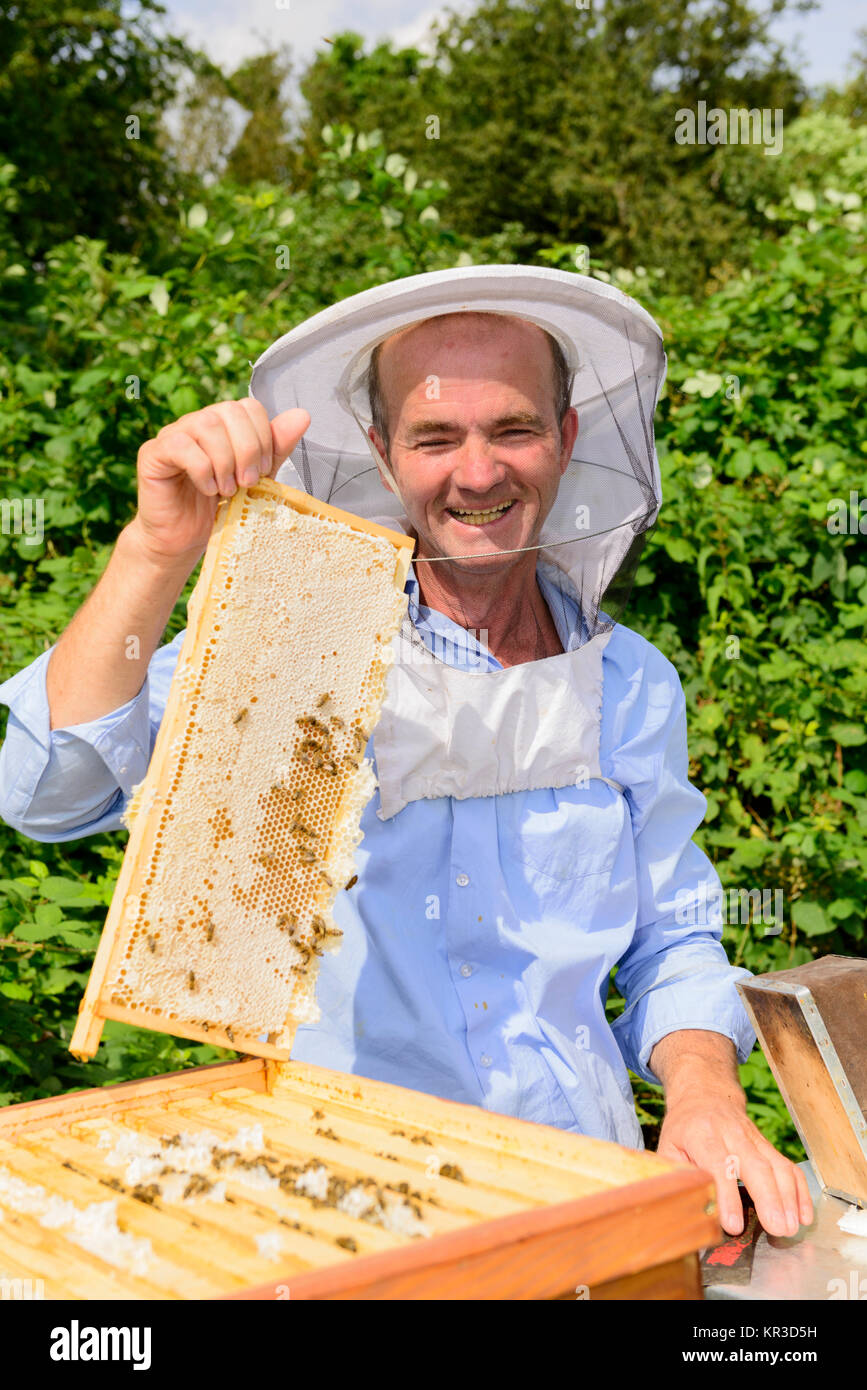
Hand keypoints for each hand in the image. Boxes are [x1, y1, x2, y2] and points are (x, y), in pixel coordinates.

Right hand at [133, 398, 309, 561]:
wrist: (184, 541)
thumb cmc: (218, 509)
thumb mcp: (256, 479)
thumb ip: (275, 448)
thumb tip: (301, 415)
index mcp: (223, 426)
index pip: (248, 406)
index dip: (262, 436)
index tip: (263, 471)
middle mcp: (197, 423)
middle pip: (229, 411)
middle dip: (247, 449)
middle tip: (247, 483)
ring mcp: (172, 434)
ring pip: (206, 425)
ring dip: (225, 462)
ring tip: (227, 490)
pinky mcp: (153, 453)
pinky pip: (181, 446)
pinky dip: (202, 470)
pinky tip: (208, 490)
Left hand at [656, 1092, 813, 1237]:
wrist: (705, 1095)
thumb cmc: (684, 1128)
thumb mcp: (668, 1145)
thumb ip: (677, 1174)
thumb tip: (684, 1207)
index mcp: (702, 1134)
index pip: (718, 1165)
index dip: (727, 1195)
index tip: (733, 1225)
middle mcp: (732, 1134)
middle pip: (755, 1165)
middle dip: (768, 1199)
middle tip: (777, 1229)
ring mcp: (754, 1138)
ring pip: (776, 1165)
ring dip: (788, 1197)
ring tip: (791, 1226)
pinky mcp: (768, 1145)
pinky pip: (788, 1166)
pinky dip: (800, 1190)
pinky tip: (804, 1214)